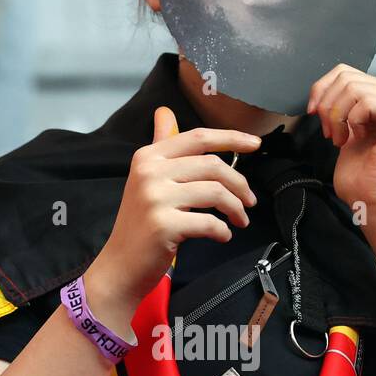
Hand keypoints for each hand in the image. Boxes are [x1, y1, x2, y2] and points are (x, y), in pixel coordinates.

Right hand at [83, 107, 260, 322]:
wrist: (120, 265)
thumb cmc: (140, 223)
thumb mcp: (146, 179)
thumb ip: (161, 145)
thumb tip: (164, 111)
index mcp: (148, 157)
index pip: (197, 138)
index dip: (231, 138)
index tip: (255, 144)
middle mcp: (149, 173)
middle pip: (212, 165)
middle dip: (240, 183)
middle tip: (250, 201)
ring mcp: (155, 199)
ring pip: (216, 193)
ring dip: (236, 208)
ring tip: (240, 220)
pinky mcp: (164, 225)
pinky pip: (210, 223)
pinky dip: (223, 231)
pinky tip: (222, 236)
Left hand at [307, 64, 375, 214]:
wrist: (375, 200)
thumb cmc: (361, 172)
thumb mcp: (345, 126)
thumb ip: (342, 102)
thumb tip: (323, 86)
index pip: (345, 72)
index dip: (321, 90)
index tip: (313, 114)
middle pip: (346, 76)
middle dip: (327, 105)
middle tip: (329, 133)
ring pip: (354, 87)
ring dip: (336, 116)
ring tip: (339, 138)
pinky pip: (366, 102)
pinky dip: (350, 121)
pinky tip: (352, 139)